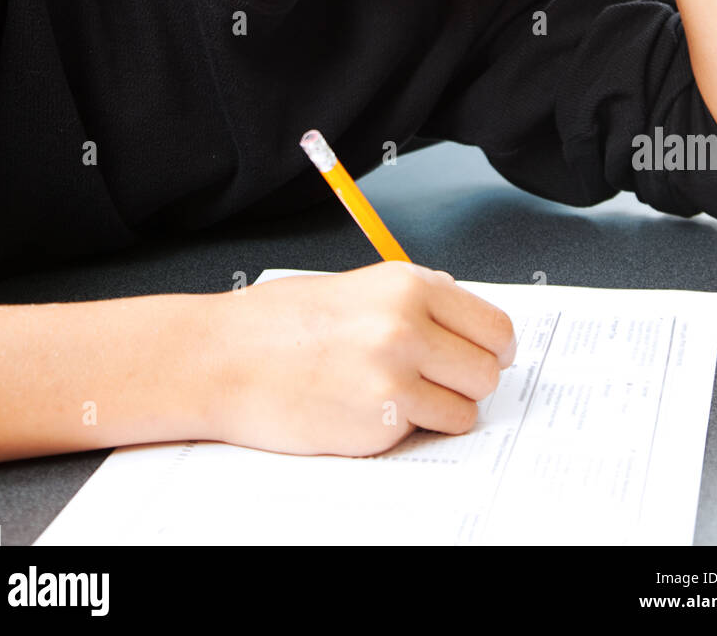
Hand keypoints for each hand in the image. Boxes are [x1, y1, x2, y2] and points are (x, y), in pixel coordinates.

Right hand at [205, 261, 516, 457]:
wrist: (222, 357)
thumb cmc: (280, 324)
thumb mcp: (358, 287)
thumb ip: (414, 301)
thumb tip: (467, 325)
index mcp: (407, 284)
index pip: (494, 325)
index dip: (493, 348)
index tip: (485, 357)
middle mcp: (407, 325)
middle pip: (488, 370)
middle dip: (467, 381)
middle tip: (436, 381)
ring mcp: (394, 375)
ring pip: (466, 408)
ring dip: (441, 410)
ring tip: (397, 396)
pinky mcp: (378, 420)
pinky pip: (426, 433)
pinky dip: (409, 430)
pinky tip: (369, 410)